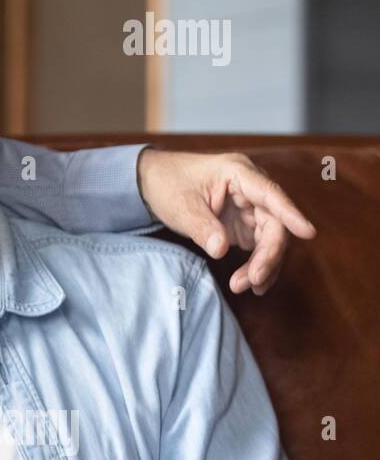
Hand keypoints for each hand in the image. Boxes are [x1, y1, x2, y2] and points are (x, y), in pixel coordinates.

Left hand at [137, 149, 316, 294]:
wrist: (153, 183)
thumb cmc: (168, 184)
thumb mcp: (180, 206)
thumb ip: (202, 227)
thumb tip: (221, 250)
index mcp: (238, 172)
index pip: (271, 194)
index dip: (291, 214)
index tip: (308, 233)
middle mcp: (251, 189)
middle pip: (275, 223)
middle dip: (267, 255)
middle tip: (252, 281)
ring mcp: (250, 207)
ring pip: (271, 238)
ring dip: (263, 264)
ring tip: (243, 287)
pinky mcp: (245, 223)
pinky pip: (260, 246)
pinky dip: (257, 264)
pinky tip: (250, 283)